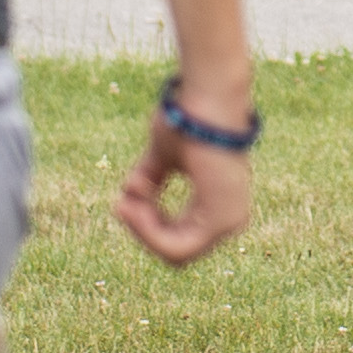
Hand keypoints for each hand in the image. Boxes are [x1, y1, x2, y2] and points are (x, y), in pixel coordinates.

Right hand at [113, 113, 252, 265]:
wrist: (206, 98)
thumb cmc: (188, 117)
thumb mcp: (162, 156)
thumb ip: (150, 179)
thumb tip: (129, 195)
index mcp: (221, 205)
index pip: (179, 239)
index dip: (147, 227)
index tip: (123, 201)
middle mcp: (231, 219)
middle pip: (175, 251)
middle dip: (142, 229)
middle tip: (120, 203)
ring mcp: (229, 222)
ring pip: (175, 253)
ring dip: (143, 229)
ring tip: (126, 201)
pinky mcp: (221, 221)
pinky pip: (178, 248)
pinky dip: (149, 231)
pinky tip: (134, 206)